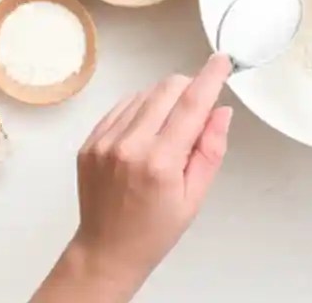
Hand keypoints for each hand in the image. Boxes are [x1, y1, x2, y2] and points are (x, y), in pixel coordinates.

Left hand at [32, 54, 233, 302]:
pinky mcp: (90, 141)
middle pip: (166, 89)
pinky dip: (140, 110)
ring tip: (166, 134)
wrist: (107, 249)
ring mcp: (104, 142)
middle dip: (188, 89)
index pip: (192, 105)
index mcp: (160, 162)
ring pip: (144, 94)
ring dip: (163, 101)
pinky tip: (145, 135)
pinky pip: (121, 107)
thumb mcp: (195, 196)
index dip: (210, 77)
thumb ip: (211, 149)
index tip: (221, 61)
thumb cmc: (155, 229)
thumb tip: (221, 111)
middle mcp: (129, 146)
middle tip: (196, 112)